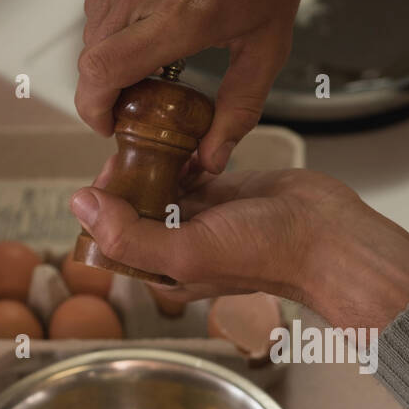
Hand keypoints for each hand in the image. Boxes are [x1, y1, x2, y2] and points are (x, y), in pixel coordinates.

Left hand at [70, 167, 408, 330]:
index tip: (103, 178)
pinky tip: (178, 137)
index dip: (102, 209)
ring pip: (159, 184)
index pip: (113, 239)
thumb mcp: (187, 252)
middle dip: (125, 179)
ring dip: (151, 161)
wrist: (327, 235)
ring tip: (146, 135)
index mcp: (164, 272)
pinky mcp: (225, 190)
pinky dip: (181, 153)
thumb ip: (130, 235)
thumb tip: (80, 206)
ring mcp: (202, 217)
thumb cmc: (268, 253)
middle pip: (133, 208)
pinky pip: (190, 169)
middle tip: (125, 148)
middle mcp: (179, 245)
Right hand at [76, 0, 388, 166]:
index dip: (94, 107)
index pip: (102, 72)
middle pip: (92, 57)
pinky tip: (149, 15)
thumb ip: (238, 109)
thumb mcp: (267, 48)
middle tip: (136, 96)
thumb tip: (210, 158)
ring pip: (92, 26)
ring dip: (109, 51)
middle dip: (105, 86)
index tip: (108, 122)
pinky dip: (114, 16)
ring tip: (148, 55)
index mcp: (177, 18)